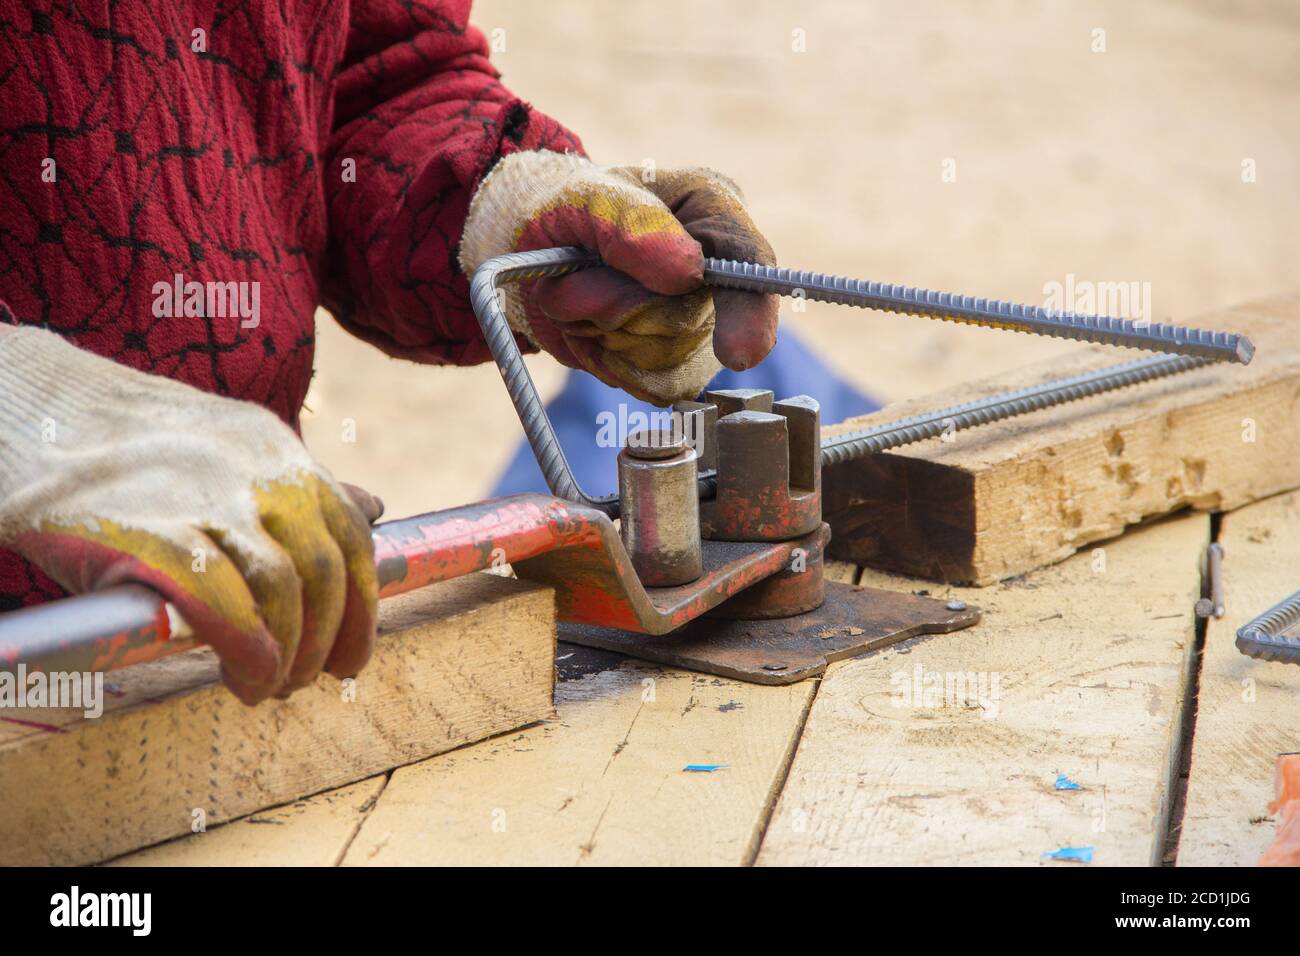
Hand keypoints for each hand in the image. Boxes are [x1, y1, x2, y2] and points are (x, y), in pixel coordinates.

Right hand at [0, 325, 377, 703]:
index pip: (350, 535)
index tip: (351, 653)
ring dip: (287, 653)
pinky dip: (248, 645)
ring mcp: (206, 498)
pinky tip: (247, 672)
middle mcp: (257, 470)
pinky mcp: (151, 532)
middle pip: (324, 570)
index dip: (361, 606)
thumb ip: (301, 484)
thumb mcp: (233, 445)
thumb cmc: (129, 443)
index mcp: (279, 449)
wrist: (29, 408)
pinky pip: (223, 600)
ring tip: (266, 685)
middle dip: (328, 638)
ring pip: (282, 588)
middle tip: (306, 680)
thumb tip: (376, 508)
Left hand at [459, 151, 778, 403]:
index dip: (752, 312)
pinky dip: (597, 355)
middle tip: (572, 274)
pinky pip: (639, 380)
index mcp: (711, 212)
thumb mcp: (587, 197)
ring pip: (656, 355)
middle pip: (684, 320)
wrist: (536, 247)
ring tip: (575, 291)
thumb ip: (633, 224)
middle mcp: (716, 271)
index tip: (737, 354)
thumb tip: (688, 272)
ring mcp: (697, 323)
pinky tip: (587, 324)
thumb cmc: (570, 209)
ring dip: (596, 327)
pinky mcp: (670, 365)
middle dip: (613, 304)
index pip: (750, 262)